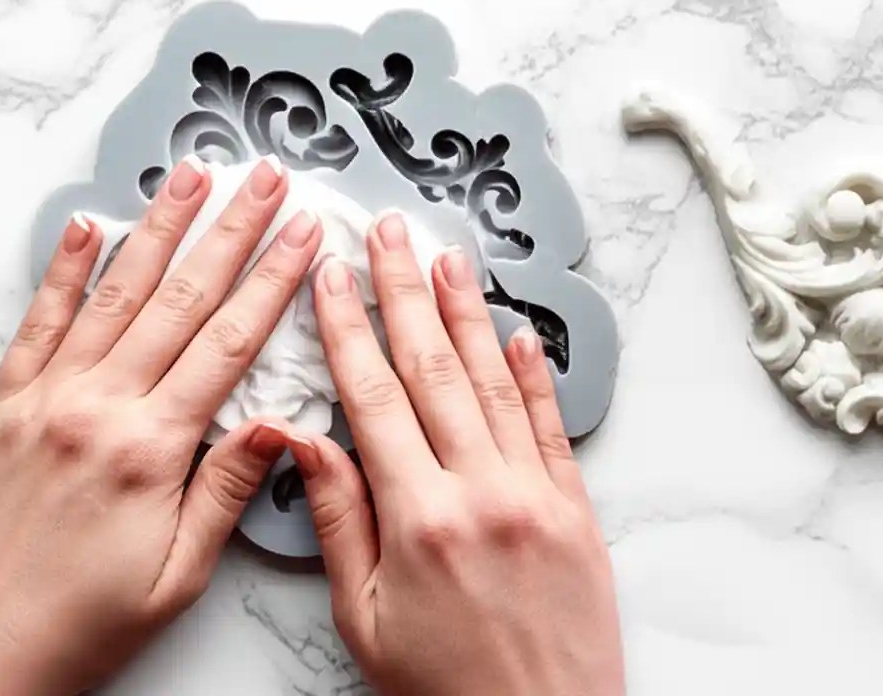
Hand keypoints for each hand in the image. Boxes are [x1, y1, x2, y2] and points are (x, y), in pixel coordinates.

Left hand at [0, 157, 322, 694]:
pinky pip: (39, 323)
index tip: (301, 236)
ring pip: (114, 295)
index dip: (272, 282)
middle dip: (230, 232)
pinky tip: (86, 227)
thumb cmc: (78, 624)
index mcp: (149, 451)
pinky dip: (65, 271)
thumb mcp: (178, 574)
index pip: (228, 344)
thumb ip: (228, 489)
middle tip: (262, 179)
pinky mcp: (2, 406)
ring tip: (190, 177)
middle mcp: (96, 410)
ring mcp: (43, 400)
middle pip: (179, 301)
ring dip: (158, 229)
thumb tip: (277, 425)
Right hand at [288, 212, 623, 695]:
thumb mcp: (365, 618)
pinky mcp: (577, 510)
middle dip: (405, 292)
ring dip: (467, 314)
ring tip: (447, 257)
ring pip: (495, 384)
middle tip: (389, 234)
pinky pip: (553, 427)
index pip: (375, 397)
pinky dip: (535, 376)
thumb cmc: (446, 691)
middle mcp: (483, 493)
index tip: (331, 277)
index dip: (349, 329)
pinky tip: (517, 333)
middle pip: (434, 370)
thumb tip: (305, 443)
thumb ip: (339, 520)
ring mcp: (537, 496)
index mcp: (420, 518)